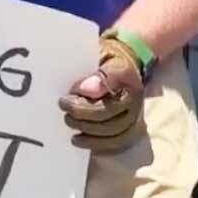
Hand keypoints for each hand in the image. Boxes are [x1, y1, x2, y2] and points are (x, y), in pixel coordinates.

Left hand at [58, 36, 146, 151]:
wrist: (124, 68)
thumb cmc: (103, 61)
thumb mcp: (97, 54)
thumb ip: (92, 70)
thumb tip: (87, 89)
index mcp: (125, 73)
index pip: (112, 81)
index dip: (94, 87)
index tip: (75, 91)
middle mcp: (134, 96)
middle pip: (107, 112)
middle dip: (81, 112)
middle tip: (63, 105)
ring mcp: (135, 115)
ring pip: (110, 130)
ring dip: (85, 128)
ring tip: (68, 120)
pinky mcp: (130, 129)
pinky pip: (115, 142)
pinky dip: (94, 143)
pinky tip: (77, 139)